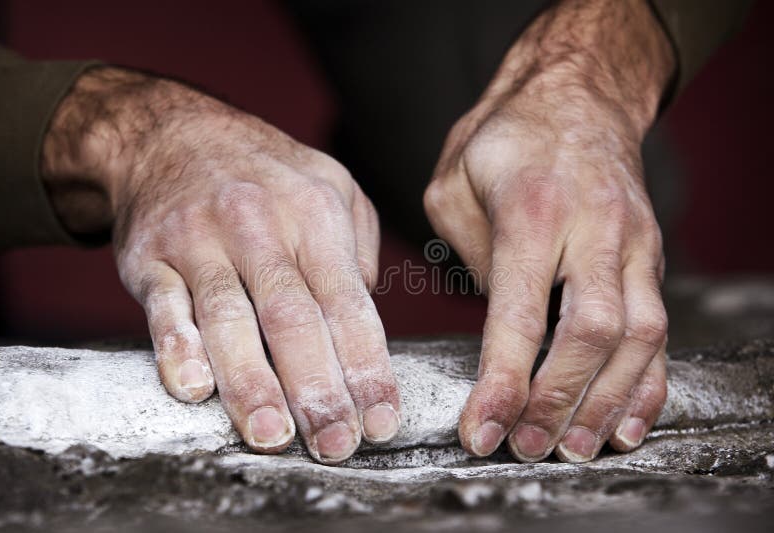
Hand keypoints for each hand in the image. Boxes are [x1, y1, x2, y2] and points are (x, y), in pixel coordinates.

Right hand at [41, 68, 400, 463]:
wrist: (170, 132)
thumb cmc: (266, 173)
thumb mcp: (331, 183)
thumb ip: (358, 244)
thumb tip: (368, 308)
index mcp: (313, 216)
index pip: (347, 302)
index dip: (366, 365)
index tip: (380, 421)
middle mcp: (258, 227)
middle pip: (292, 318)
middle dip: (317, 387)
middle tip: (335, 444)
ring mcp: (199, 241)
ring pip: (229, 318)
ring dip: (251, 382)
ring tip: (273, 436)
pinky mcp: (150, 256)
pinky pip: (165, 305)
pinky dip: (177, 347)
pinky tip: (192, 389)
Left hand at [424, 0, 674, 461]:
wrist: (579, 93)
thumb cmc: (506, 138)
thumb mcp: (453, 182)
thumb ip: (467, 255)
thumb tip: (493, 323)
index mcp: (534, 210)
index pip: (521, 314)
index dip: (503, 381)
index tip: (483, 430)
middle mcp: (594, 228)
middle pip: (592, 332)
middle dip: (559, 401)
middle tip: (528, 446)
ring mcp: (634, 242)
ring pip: (639, 336)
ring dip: (607, 403)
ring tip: (576, 448)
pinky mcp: (652, 254)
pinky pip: (660, 328)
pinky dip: (647, 382)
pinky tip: (627, 421)